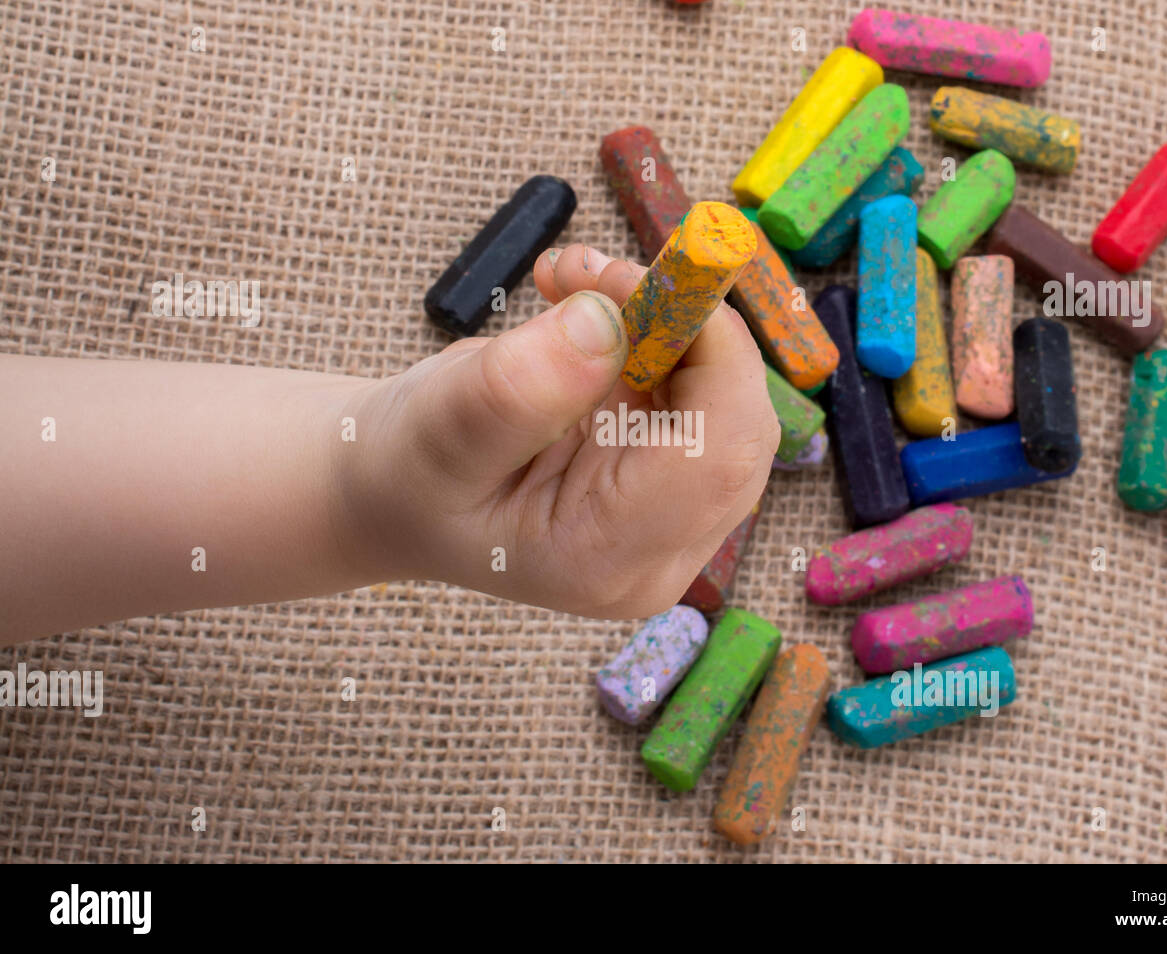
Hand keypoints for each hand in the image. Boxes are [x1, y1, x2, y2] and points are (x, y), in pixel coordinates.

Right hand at [343, 244, 778, 617]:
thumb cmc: (405, 473)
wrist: (396, 487)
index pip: (718, 459)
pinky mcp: (667, 466)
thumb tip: (607, 323)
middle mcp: (658, 549)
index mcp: (607, 560)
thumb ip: (515, 392)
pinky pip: (696, 382)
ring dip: (663, 316)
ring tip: (568, 280)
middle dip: (685, 326)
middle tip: (597, 272)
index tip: (655, 277)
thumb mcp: (436, 431)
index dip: (714, 354)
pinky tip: (582, 298)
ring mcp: (670, 512)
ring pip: (724, 395)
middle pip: (738, 427)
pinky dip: (653, 324)